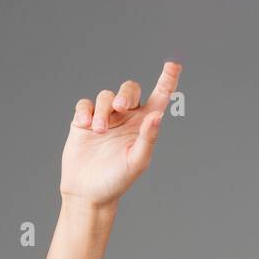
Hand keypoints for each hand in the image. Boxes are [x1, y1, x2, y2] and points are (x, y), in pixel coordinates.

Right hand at [60, 61, 181, 208]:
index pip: (159, 97)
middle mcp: (126, 119)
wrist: (88, 193)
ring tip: (99, 131)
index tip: (173, 64)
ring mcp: (105, 118)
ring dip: (104, 110)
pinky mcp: (84, 121)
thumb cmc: (116, 181)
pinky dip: (86, 111)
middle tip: (121, 107)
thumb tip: (158, 116)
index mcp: (143, 126)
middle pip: (130, 89)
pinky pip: (85, 104)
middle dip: (126, 93)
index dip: (167, 80)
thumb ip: (148, 138)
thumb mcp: (136, 162)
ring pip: (106, 96)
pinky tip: (86, 125)